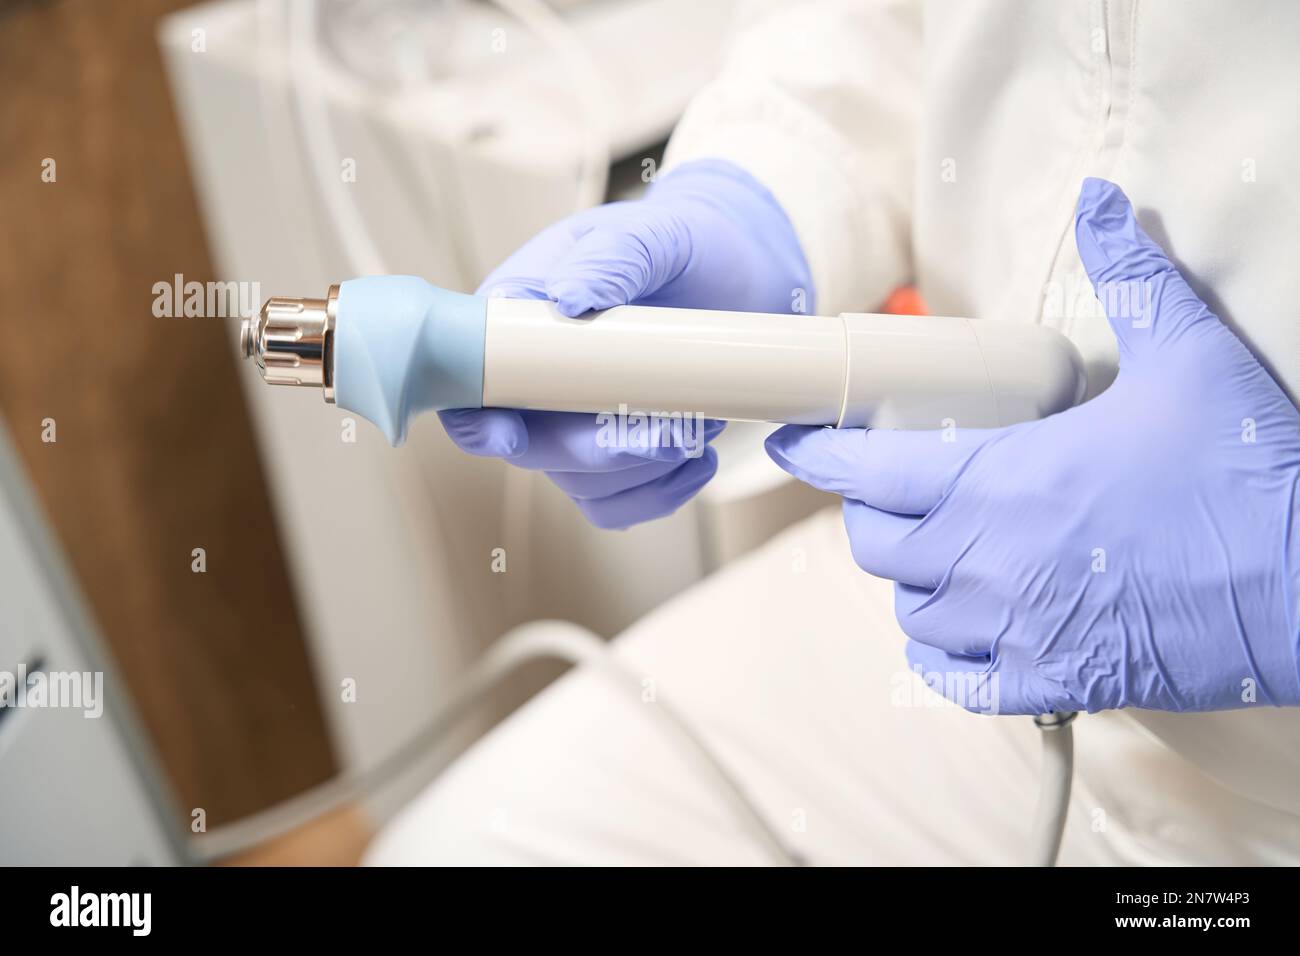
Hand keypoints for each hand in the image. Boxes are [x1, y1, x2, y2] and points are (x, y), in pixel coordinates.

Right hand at [440, 159, 811, 528]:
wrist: (737, 268)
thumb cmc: (679, 241)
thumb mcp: (649, 232)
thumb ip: (610, 257)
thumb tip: (567, 297)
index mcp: (518, 320)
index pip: (471, 383)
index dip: (477, 420)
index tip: (512, 437)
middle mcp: (538, 380)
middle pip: (535, 448)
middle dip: (600, 452)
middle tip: (671, 432)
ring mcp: (576, 421)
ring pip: (582, 483)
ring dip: (644, 471)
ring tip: (704, 423)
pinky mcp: (619, 450)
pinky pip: (617, 502)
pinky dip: (660, 495)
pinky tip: (700, 461)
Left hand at [766, 178, 1299, 714]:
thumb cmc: (1247, 477)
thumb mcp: (1191, 357)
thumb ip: (1131, 277)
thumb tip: (1102, 203)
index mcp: (1003, 482)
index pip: (868, 472)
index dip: (817, 455)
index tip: (794, 442)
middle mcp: (989, 561)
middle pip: (875, 545)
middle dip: (868, 513)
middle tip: (888, 491)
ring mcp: (1015, 629)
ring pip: (907, 611)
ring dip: (909, 578)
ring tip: (935, 550)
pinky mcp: (1051, 682)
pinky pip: (952, 682)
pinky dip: (940, 656)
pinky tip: (959, 629)